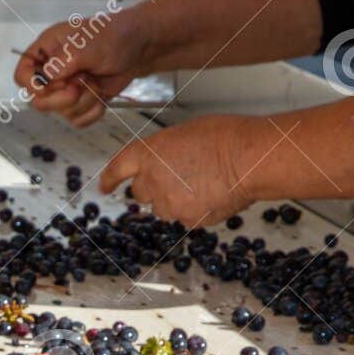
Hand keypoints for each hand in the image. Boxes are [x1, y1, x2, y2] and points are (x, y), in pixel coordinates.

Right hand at [14, 10, 148, 127]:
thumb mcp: (89, 43)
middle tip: (82, 83)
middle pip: (39, 101)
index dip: (33, 86)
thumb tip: (48, 75)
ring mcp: (65, 90)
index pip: (22, 75)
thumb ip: (66, 59)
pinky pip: (78, 120)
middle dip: (63, 98)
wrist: (137, 49)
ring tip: (96, 82)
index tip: (51, 85)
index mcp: (47, 51)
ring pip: (62, 113)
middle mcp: (53, 72)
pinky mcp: (79, 103)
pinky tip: (101, 95)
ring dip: (84, 101)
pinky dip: (93, 111)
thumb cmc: (114, 36)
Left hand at [99, 115, 255, 225]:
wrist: (249, 159)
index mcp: (149, 153)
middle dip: (153, 188)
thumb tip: (167, 164)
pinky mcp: (187, 220)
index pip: (118, 167)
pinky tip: (213, 194)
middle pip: (140, 192)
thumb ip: (166, 152)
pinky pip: (185, 218)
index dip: (110, 178)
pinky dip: (195, 210)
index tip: (104, 185)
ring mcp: (168, 203)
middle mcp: (152, 180)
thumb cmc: (226, 138)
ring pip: (164, 208)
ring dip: (176, 200)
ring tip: (203, 182)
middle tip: (176, 178)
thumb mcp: (185, 134)